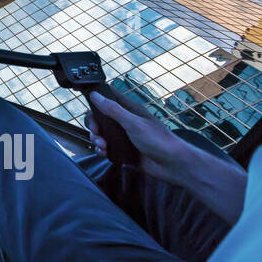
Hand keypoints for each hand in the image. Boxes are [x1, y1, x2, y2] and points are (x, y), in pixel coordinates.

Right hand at [90, 90, 246, 220]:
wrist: (173, 165)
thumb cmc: (159, 140)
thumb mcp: (134, 123)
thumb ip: (113, 110)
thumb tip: (95, 95)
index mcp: (129, 110)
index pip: (108, 97)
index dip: (96, 98)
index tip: (88, 104)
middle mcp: (125, 121)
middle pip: (100, 118)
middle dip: (94, 125)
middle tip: (97, 133)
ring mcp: (124, 136)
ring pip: (102, 134)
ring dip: (97, 139)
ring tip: (103, 146)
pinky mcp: (124, 150)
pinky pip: (106, 148)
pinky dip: (102, 150)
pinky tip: (105, 153)